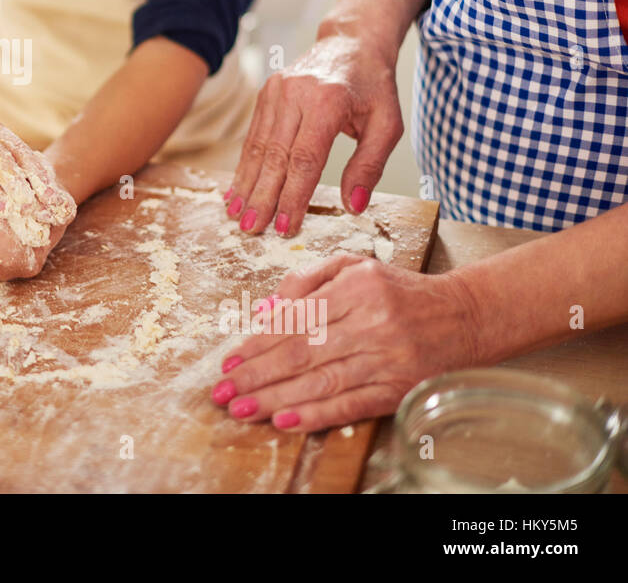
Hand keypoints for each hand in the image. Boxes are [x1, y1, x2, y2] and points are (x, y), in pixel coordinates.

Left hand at [211, 254, 481, 430]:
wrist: (463, 317)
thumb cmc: (399, 291)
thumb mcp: (353, 265)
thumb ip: (305, 280)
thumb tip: (264, 312)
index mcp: (357, 288)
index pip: (296, 320)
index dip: (258, 343)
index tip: (230, 360)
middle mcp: (372, 323)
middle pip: (302, 353)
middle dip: (257, 375)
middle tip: (224, 391)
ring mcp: (386, 360)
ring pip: (321, 382)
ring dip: (276, 399)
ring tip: (243, 409)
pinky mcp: (397, 390)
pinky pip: (351, 405)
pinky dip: (317, 415)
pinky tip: (286, 421)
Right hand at [227, 33, 402, 237]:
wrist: (351, 42)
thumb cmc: (372, 86)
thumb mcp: (387, 125)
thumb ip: (370, 166)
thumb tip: (352, 205)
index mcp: (328, 101)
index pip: (305, 158)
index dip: (292, 196)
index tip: (286, 226)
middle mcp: (296, 94)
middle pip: (275, 156)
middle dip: (262, 197)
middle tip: (252, 228)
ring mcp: (276, 91)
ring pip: (257, 147)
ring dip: (246, 184)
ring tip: (237, 214)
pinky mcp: (265, 93)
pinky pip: (253, 136)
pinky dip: (244, 165)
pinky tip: (237, 188)